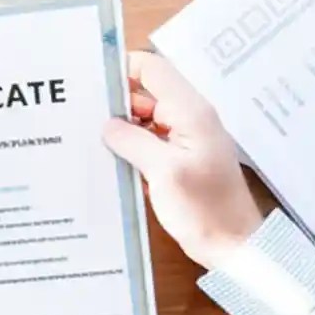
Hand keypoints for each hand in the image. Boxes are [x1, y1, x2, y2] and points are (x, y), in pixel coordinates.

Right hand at [102, 52, 262, 269]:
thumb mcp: (163, 172)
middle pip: (146, 93)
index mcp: (190, 112)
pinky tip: (109, 160)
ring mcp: (186, 139)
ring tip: (88, 137)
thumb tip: (108, 124)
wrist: (233, 246)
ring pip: (145, 119)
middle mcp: (189, 118)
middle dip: (115, 101)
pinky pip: (151, 141)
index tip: (90, 81)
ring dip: (121, 127)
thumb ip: (133, 141)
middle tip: (80, 114)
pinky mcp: (181, 160)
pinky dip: (131, 147)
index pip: (153, 69)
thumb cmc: (205, 210)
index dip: (122, 69)